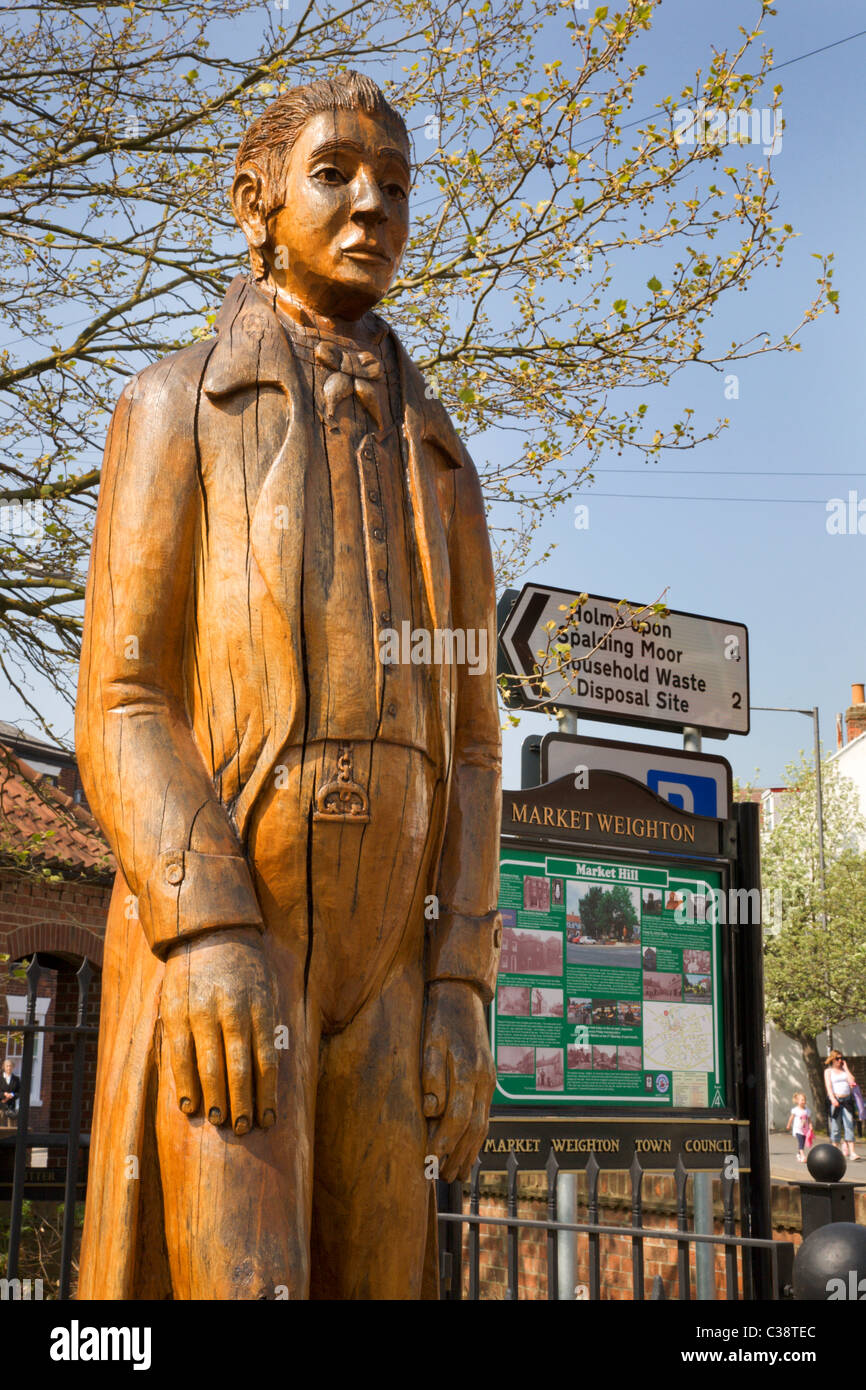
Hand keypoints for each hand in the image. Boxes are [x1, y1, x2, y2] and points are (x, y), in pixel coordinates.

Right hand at [161, 926, 277, 1134]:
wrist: (209, 931)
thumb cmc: (244, 968)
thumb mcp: (266, 991)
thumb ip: (267, 1028)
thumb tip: (269, 1077)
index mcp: (259, 1007)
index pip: (265, 1061)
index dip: (267, 1094)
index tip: (268, 1119)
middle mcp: (232, 1011)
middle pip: (238, 1069)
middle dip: (241, 1104)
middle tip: (243, 1130)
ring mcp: (202, 1012)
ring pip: (209, 1066)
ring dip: (215, 1100)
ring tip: (219, 1123)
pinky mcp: (176, 1012)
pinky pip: (180, 1056)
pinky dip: (185, 1084)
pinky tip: (190, 1105)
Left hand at [422, 980, 494, 1181]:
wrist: (462, 993)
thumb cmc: (440, 1016)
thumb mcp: (430, 1039)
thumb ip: (430, 1073)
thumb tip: (431, 1109)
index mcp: (468, 1070)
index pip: (457, 1117)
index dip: (444, 1142)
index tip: (429, 1161)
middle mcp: (484, 1079)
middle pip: (473, 1128)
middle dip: (458, 1155)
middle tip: (441, 1177)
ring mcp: (489, 1080)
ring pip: (483, 1125)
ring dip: (470, 1152)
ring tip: (455, 1174)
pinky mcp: (488, 1079)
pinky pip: (485, 1115)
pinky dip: (477, 1137)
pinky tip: (468, 1150)